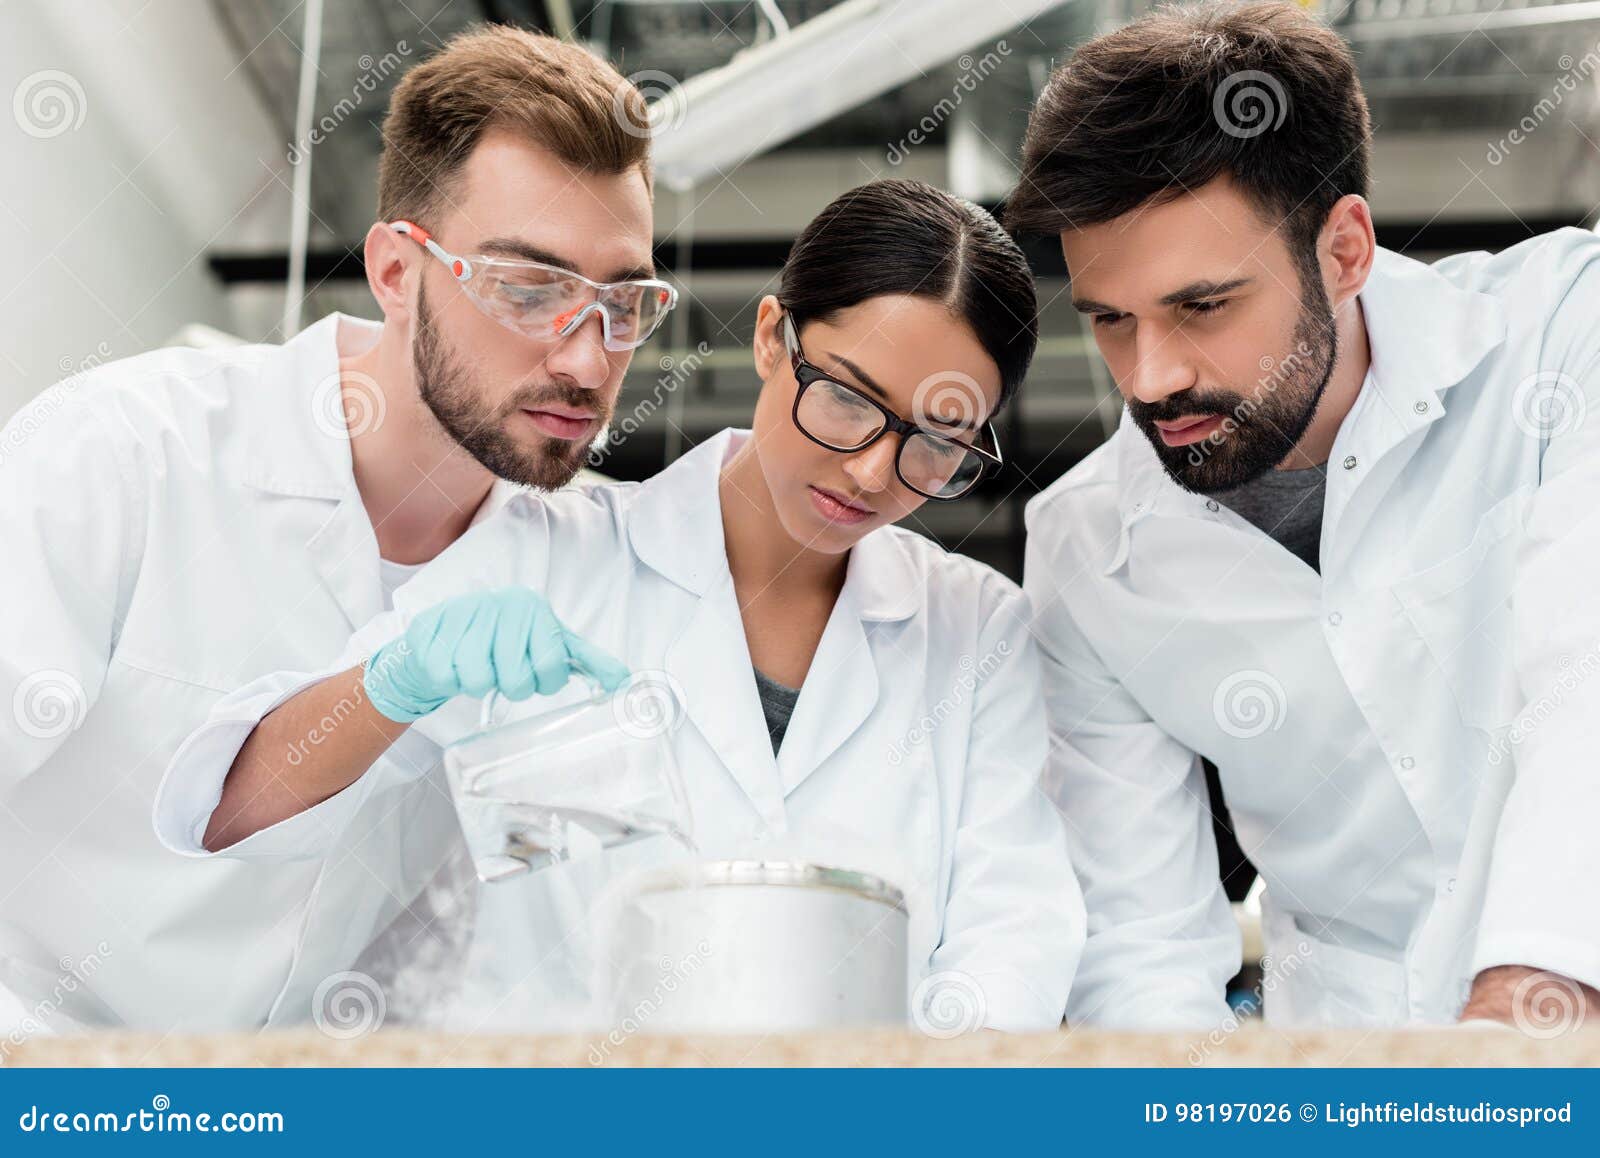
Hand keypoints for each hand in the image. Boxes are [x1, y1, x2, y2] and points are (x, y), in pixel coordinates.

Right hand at [363, 587, 628, 722]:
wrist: (447, 632)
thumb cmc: (504, 641)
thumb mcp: (550, 644)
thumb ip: (587, 661)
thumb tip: (624, 680)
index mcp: (533, 608)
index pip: (552, 666)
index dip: (542, 682)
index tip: (533, 671)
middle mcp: (500, 605)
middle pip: (516, 679)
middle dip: (510, 686)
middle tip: (502, 673)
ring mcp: (464, 613)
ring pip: (479, 681)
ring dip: (478, 685)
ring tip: (477, 668)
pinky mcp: (431, 628)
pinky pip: (446, 678)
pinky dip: (449, 682)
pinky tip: (452, 664)